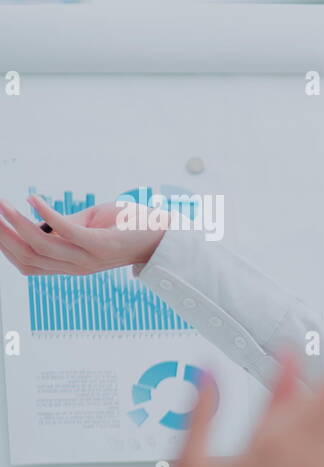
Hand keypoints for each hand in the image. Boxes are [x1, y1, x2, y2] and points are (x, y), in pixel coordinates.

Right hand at [0, 197, 159, 273]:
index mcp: (71, 266)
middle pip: (27, 256)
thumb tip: (40, 218)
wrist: (164, 234)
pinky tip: (33, 199)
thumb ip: (64, 226)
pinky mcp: (101, 244)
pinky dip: (46, 214)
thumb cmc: (127, 226)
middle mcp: (77, 267)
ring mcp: (89, 258)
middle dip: (3, 235)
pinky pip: (66, 231)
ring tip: (2, 204)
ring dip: (17, 223)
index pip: (27, 264)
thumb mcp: (89, 226)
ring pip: (40, 246)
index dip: (5, 247)